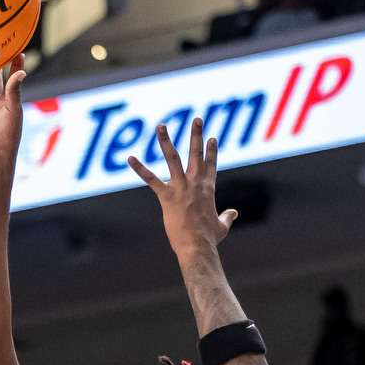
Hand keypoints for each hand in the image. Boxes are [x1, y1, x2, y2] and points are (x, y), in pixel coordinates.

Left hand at [127, 119, 235, 258]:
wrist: (197, 246)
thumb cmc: (209, 238)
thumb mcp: (222, 226)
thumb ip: (227, 217)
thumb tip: (234, 213)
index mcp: (209, 188)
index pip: (211, 164)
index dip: (212, 150)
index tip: (212, 137)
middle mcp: (196, 183)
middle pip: (196, 153)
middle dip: (196, 134)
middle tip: (197, 119)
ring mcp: (181, 187)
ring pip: (173, 158)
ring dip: (166, 141)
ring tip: (161, 126)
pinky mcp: (167, 196)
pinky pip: (151, 179)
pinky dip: (140, 169)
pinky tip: (130, 158)